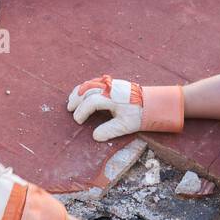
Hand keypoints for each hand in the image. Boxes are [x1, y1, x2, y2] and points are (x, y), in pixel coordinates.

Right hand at [67, 75, 184, 140]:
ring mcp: (110, 84)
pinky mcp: (111, 83)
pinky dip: (84, 88)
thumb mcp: (125, 126)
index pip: (92, 102)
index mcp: (113, 98)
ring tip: (71, 101)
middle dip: (76, 100)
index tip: (78, 121)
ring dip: (78, 92)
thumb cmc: (137, 115)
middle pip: (87, 90)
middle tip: (70, 110)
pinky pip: (94, 82)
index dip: (82, 111)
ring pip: (89, 84)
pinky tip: (80, 94)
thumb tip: (95, 136)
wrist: (149, 102)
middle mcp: (110, 88)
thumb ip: (110, 131)